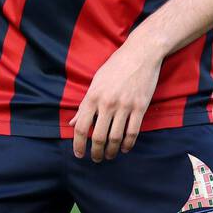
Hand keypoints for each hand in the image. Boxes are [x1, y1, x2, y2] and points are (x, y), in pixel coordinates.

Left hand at [70, 38, 163, 161]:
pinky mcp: (140, 107)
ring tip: (109, 156)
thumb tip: (72, 123)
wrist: (141, 53)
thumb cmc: (116, 67)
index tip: (79, 154)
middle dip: (96, 152)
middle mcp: (107, 103)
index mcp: (92, 96)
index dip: (78, 144)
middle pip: (98, 136)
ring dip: (111, 151)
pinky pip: (133, 132)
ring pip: (115, 137)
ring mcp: (124, 105)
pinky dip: (128, 144)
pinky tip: (124, 148)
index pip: (81, 127)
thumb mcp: (96, 82)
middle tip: (96, 159)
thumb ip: (84, 105)